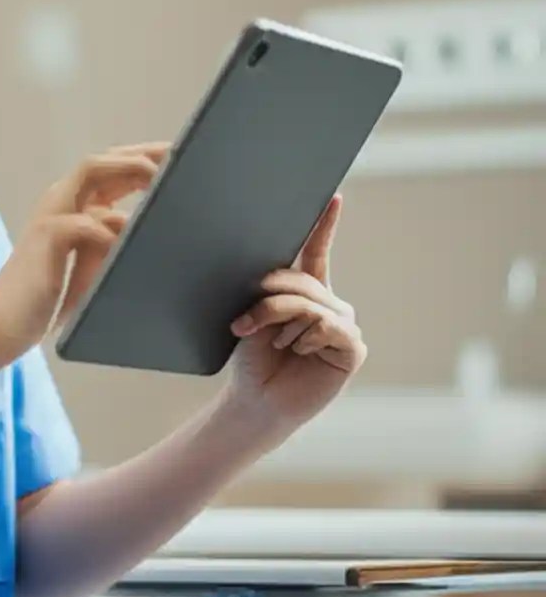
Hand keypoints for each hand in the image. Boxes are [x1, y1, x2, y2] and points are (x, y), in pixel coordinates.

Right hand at [0, 142, 171, 358]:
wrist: (4, 325)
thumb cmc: (50, 299)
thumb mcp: (94, 266)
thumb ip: (117, 242)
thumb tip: (159, 228)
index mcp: (73, 207)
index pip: (111, 169)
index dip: (145, 160)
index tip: (179, 159)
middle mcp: (60, 202)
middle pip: (104, 159)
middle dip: (143, 154)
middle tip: (178, 157)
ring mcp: (50, 215)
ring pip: (90, 171)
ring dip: (127, 169)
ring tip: (158, 179)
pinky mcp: (44, 238)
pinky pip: (83, 222)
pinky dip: (109, 231)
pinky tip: (127, 245)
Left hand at [223, 194, 366, 433]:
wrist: (255, 399)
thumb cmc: (252, 358)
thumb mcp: (254, 316)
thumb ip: (270, 292)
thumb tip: (274, 277)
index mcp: (305, 292)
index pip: (316, 253)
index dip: (325, 226)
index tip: (333, 197)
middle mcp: (329, 304)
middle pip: (302, 283)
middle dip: (269, 300)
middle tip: (244, 324)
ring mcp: (343, 325)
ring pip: (310, 304)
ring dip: (280, 324)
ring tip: (273, 345)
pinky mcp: (352, 348)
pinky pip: (328, 327)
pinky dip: (305, 340)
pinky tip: (300, 353)